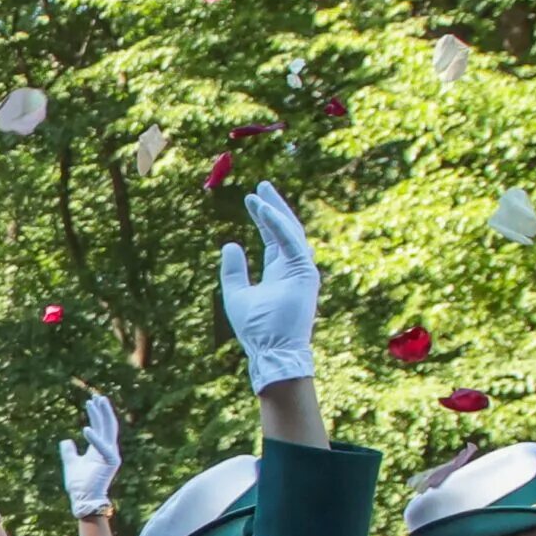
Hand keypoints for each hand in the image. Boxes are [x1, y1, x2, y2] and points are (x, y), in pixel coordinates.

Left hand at [58, 396, 122, 516]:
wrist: (83, 500)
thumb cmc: (79, 484)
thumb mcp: (71, 463)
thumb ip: (68, 452)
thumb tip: (65, 440)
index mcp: (99, 450)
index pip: (100, 427)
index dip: (96, 415)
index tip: (90, 402)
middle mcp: (107, 450)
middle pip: (107, 425)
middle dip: (102, 411)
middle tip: (97, 396)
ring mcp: (111, 455)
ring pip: (109, 431)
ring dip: (102, 416)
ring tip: (97, 403)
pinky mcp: (111, 462)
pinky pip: (104, 447)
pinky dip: (95, 438)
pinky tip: (86, 428)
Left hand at [217, 181, 321, 392]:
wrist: (270, 350)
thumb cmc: (254, 328)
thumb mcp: (235, 294)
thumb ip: (233, 271)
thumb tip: (230, 244)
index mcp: (279, 272)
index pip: (273, 237)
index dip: (263, 217)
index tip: (251, 198)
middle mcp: (293, 267)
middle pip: (285, 229)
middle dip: (273, 206)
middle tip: (261, 185)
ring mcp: (302, 269)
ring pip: (290, 231)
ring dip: (275, 210)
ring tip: (259, 192)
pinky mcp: (305, 272)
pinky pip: (291, 241)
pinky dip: (277, 224)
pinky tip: (263, 210)